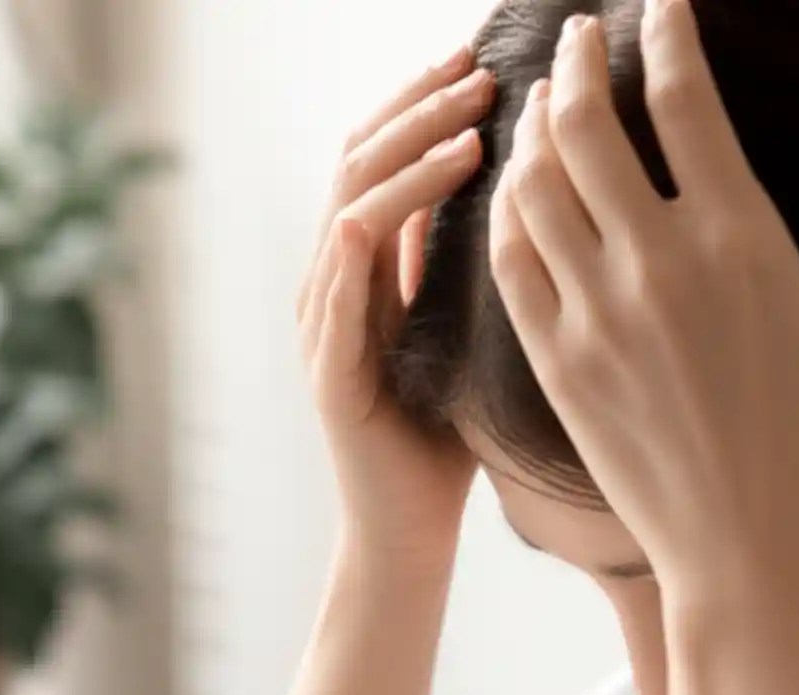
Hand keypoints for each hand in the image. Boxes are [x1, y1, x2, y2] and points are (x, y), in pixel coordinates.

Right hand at [297, 46, 492, 570]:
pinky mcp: (329, 369)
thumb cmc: (441, 434)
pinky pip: (341, 285)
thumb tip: (466, 179)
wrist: (406, 528)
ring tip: (471, 117)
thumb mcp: (452, 326)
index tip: (474, 62)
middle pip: (357, 167)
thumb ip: (440, 260)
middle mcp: (328, 286)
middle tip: (477, 69)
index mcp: (358, 272)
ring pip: (350, 209)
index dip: (417, 107)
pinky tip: (416, 194)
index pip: (375, 163)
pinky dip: (375, 230)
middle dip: (416, 110)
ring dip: (407, 155)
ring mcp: (321, 325)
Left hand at [488, 3, 798, 589]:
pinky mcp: (555, 362)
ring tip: (539, 104)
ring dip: (532, 134)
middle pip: (588, 133)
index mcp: (740, 243)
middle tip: (574, 38)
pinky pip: (510, 265)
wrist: (758, 553)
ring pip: (535, 192)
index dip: (664, 40)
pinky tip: (509, 189)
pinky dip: (503, 212)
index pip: (684, 106)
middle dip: (577, 69)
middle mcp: (654, 267)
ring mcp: (593, 316)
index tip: (654, 7)